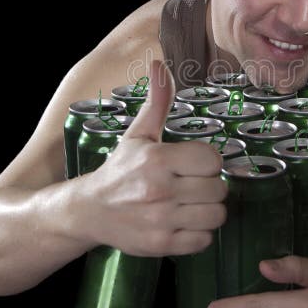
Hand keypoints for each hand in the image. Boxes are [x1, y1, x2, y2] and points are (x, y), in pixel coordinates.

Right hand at [77, 59, 226, 255]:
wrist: (88, 210)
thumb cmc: (119, 169)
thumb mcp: (138, 133)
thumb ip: (158, 101)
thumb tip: (160, 63)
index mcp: (157, 159)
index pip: (212, 160)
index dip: (208, 162)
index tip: (195, 164)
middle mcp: (160, 190)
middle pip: (219, 189)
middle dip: (210, 186)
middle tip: (193, 185)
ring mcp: (161, 220)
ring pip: (216, 216)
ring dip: (208, 210)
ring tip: (192, 204)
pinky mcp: (161, 244)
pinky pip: (204, 241)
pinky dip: (199, 234)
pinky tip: (183, 222)